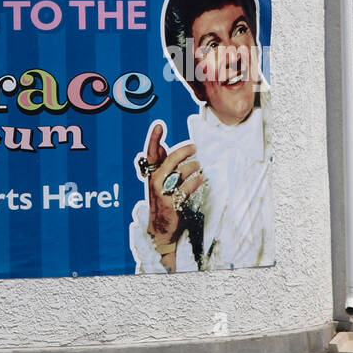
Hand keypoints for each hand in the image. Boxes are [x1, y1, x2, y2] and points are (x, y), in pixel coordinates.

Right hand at [143, 122, 205, 251]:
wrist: (161, 228)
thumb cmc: (162, 200)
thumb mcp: (158, 181)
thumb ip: (161, 164)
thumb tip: (162, 146)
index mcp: (151, 173)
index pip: (151, 153)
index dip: (154, 138)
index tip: (159, 125)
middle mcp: (154, 181)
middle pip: (170, 159)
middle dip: (184, 151)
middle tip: (194, 147)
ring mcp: (162, 192)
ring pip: (180, 172)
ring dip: (193, 167)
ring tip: (198, 166)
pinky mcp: (172, 203)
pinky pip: (187, 187)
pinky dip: (196, 181)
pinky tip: (201, 179)